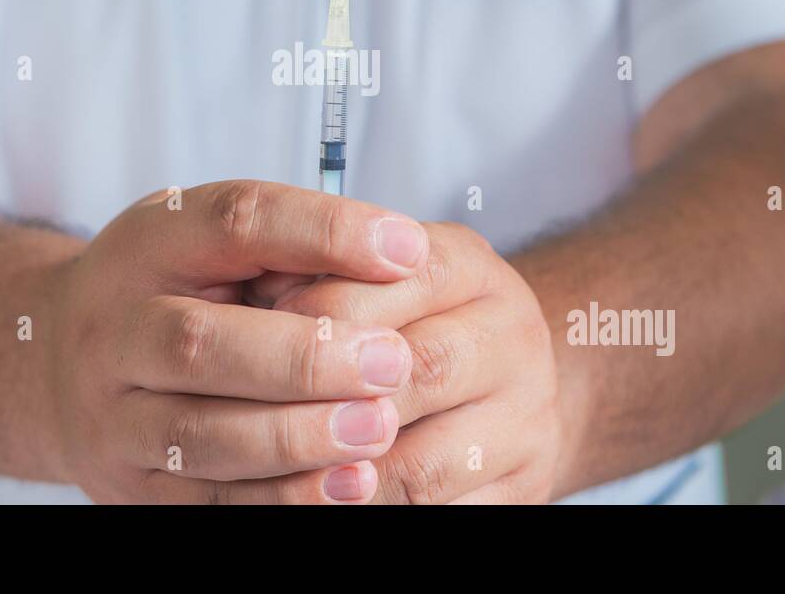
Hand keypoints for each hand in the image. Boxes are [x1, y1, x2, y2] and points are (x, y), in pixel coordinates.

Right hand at [45, 180, 428, 502]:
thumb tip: (401, 257)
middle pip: (200, 343)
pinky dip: (282, 498)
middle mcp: (113, 331)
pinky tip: (348, 486)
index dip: (324, 232)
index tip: (407, 251)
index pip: (235, 222)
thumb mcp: (213, 242)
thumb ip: (291, 245)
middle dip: (306, 357)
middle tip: (395, 361)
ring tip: (378, 427)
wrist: (55, 359)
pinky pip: (207, 500)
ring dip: (298, 437)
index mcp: (149, 245)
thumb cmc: (170, 288)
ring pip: (198, 436)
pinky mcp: (129, 486)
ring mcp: (112, 417)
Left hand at [266, 222, 562, 503]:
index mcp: (470, 268)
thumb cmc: (411, 319)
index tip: (260, 323)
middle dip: (329, 395)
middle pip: (420, 369)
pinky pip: (438, 516)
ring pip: (422, 463)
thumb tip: (258, 287)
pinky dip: (370, 509)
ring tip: (279, 469)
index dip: (324, 306)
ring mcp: (526, 419)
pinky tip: (323, 499)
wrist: (500, 380)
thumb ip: (324, 274)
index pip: (401, 277)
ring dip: (342, 474)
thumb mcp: (378, 275)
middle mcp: (512, 336)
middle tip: (258, 409)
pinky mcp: (524, 488)